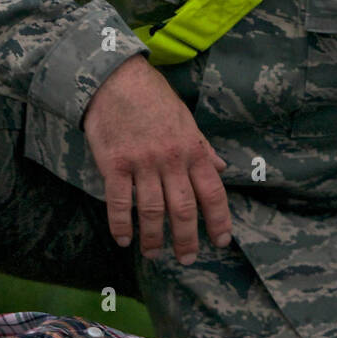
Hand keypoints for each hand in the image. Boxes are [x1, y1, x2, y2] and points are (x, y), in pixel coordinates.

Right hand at [83, 54, 230, 263]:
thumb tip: (221, 166)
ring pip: (152, 211)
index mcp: (192, 149)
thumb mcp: (186, 119)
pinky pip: (119, 202)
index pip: (212, 192)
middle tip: (187, 259)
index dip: (219, 220)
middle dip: (187, 239)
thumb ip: (202, 147)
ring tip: (155, 254)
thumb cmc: (154, 98)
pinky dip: (122, 225)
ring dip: (154, 238)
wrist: (116, 79)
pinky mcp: (115, 164)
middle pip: (183, 209)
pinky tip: (125, 239)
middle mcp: (171, 160)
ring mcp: (142, 163)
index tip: (221, 241)